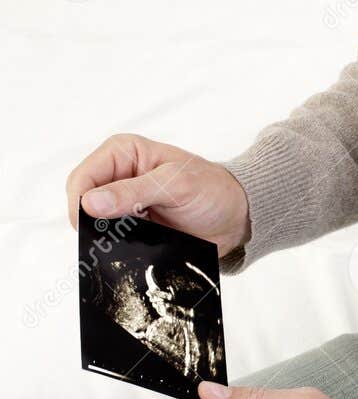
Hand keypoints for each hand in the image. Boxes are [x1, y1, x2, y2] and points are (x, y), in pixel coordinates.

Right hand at [66, 133, 250, 256]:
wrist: (237, 216)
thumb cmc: (213, 190)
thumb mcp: (175, 186)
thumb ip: (132, 193)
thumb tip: (91, 203)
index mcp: (123, 152)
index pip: (82, 178)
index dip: (81, 203)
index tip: (92, 224)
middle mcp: (118, 174)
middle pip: (82, 202)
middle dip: (94, 221)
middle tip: (117, 235)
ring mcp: (123, 201)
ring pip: (95, 223)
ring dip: (107, 235)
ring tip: (134, 238)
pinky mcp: (132, 224)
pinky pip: (112, 238)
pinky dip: (118, 245)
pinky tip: (136, 246)